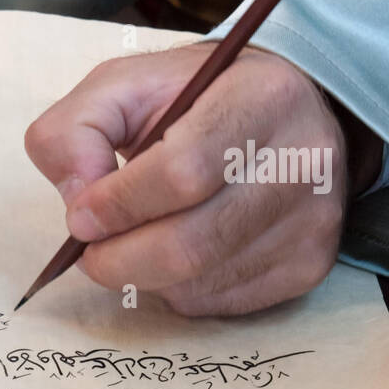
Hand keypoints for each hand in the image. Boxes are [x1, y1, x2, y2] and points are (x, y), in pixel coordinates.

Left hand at [24, 43, 378, 315]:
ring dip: (141, 275)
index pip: (181, 173)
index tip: (80, 215)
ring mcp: (312, 220)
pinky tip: (171, 251)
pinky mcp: (309, 265)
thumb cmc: (193, 99)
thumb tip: (77, 198)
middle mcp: (303, 161)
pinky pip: (218, 302)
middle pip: (189, 244)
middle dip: (116, 259)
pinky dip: (174, 288)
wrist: (282, 109)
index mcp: (261, 98)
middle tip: (89, 250)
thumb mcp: (122, 85)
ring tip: (129, 242)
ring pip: (198, 282)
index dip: (117, 206)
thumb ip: (75, 130)